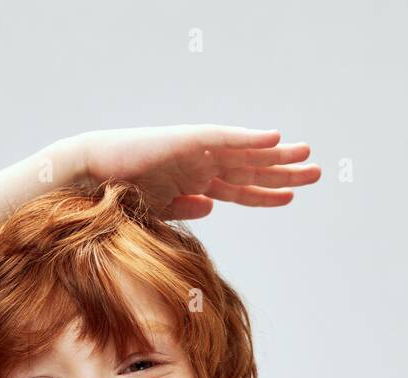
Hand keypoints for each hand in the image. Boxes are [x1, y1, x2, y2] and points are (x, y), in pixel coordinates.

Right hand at [63, 124, 319, 219]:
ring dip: (276, 154)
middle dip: (283, 171)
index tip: (292, 197)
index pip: (239, 189)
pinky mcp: (186, 140)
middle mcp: (200, 165)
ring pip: (245, 153)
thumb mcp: (159, 209)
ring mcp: (195, 151)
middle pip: (250, 169)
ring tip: (306, 154)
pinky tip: (273, 139)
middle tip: (317, 171)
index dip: (266, 193)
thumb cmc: (117, 193)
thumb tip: (212, 207)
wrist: (90, 174)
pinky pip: (224, 139)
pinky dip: (248, 139)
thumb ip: (186, 207)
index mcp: (195, 183)